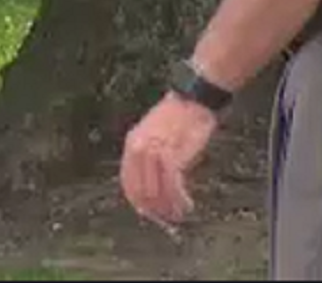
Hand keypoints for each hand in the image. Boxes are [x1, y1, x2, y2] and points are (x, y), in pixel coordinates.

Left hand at [120, 94, 218, 227]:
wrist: (193, 100)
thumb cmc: (179, 119)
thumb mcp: (156, 136)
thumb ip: (151, 159)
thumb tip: (155, 187)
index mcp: (131, 145)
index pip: (128, 182)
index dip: (139, 202)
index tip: (150, 214)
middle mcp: (138, 149)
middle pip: (140, 191)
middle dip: (154, 210)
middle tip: (167, 221)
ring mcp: (154, 152)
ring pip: (156, 191)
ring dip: (168, 208)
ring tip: (179, 215)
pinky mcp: (172, 155)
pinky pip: (172, 185)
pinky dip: (179, 199)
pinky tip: (187, 205)